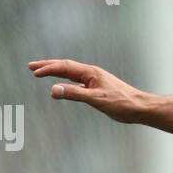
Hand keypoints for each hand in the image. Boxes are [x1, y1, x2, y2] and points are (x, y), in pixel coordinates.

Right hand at [29, 58, 146, 123]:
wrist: (140, 107)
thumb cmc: (122, 103)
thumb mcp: (96, 99)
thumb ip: (74, 94)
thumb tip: (53, 90)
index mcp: (90, 73)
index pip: (64, 67)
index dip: (48, 68)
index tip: (34, 71)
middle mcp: (92, 73)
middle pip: (65, 66)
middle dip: (48, 66)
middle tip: (31, 67)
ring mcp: (95, 80)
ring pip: (71, 73)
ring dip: (56, 72)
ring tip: (42, 72)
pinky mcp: (98, 88)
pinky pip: (77, 82)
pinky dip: (66, 81)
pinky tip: (64, 86)